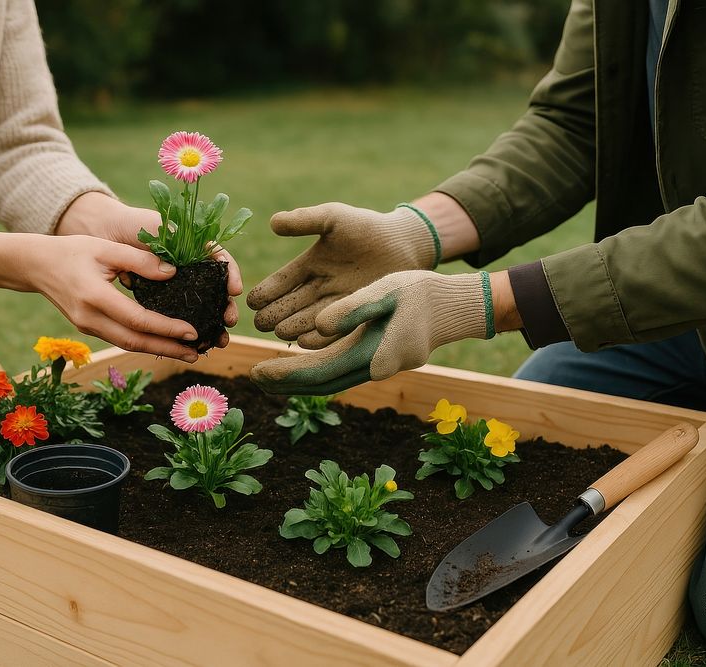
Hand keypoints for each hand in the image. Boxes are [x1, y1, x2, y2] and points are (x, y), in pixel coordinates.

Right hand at [58, 192, 242, 345]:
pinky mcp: (87, 328)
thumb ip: (139, 260)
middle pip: (134, 342)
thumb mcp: (106, 248)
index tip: (191, 331)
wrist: (35, 265)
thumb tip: (173, 272)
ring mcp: (87, 327)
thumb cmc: (72, 251)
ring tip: (185, 352)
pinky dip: (143, 343)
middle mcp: (90, 318)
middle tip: (196, 351)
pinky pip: (120, 340)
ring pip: (127, 345)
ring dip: (157, 350)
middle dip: (167, 349)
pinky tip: (162, 343)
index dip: (166, 328)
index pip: (138, 319)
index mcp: (95, 296)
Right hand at [246, 202, 437, 348]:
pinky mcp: (355, 315)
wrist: (405, 244)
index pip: (283, 281)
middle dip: (274, 314)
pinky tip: (306, 342)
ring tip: (279, 332)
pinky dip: (319, 336)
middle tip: (259, 323)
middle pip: (291, 304)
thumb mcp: (334, 217)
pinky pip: (333, 328)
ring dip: (293, 326)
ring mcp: (337, 303)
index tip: (251, 301)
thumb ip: (305, 220)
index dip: (266, 291)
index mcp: (311, 265)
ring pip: (309, 318)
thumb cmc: (368, 227)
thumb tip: (272, 223)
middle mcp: (320, 288)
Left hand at [250, 270, 492, 393]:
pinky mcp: (377, 365)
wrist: (454, 308)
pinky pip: (339, 375)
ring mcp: (375, 371)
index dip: (284, 373)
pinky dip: (315, 376)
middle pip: (319, 385)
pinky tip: (298, 368)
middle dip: (284, 383)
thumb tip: (320, 325)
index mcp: (370, 354)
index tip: (257, 370)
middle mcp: (370, 369)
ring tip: (266, 377)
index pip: (317, 370)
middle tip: (251, 378)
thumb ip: (353, 308)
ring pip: (328, 384)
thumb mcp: (386, 291)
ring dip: (297, 384)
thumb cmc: (420, 294)